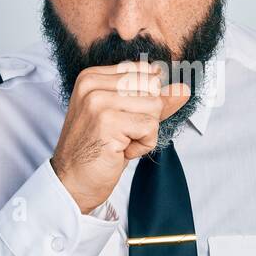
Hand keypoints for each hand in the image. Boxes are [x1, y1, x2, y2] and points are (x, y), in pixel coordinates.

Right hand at [51, 60, 190, 212]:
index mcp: (92, 77)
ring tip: (120, 143)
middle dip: (147, 116)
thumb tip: (183, 89)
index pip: (145, 71)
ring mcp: (98, 101)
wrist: (72, 183)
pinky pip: (150, 127)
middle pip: (152, 87)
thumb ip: (154, 101)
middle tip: (121, 134)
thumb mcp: (126, 118)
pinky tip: (120, 151)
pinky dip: (143, 145)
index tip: (123, 119)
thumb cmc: (97, 152)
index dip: (146, 100)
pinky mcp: (107, 121)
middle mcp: (92, 84)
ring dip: (145, 132)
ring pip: (154, 106)